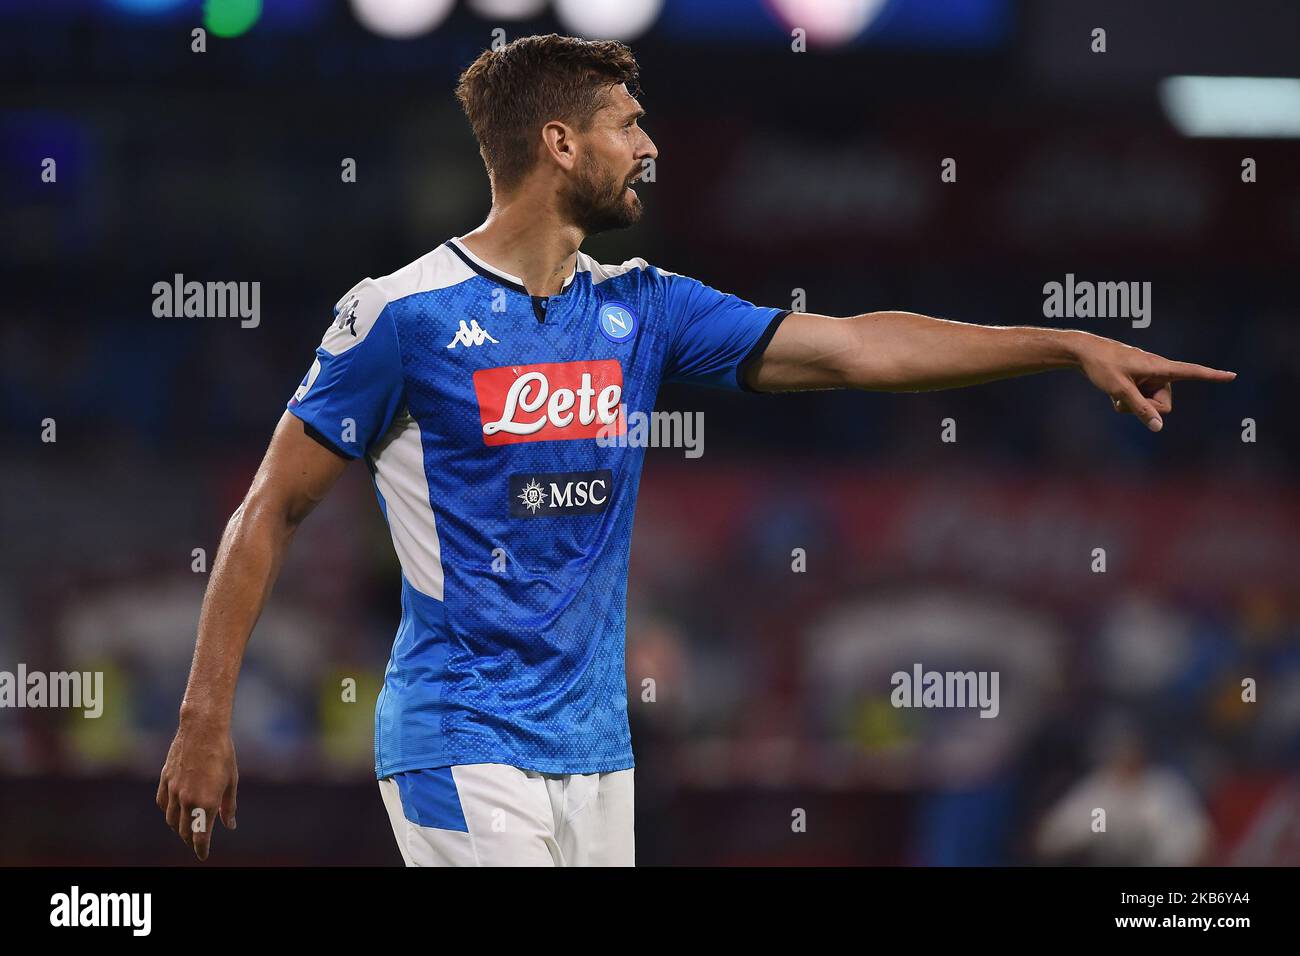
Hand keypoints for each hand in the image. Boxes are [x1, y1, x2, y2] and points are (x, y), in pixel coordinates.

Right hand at [156, 713, 237, 861]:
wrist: (203, 729)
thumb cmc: (223, 753)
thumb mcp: (232, 781)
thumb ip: (229, 806)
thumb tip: (230, 825)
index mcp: (207, 802)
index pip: (201, 837)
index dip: (201, 849)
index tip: (203, 855)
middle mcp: (187, 800)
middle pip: (185, 831)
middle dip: (192, 840)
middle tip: (198, 842)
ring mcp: (173, 790)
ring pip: (171, 820)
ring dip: (179, 828)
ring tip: (187, 828)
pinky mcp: (164, 780)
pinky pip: (162, 804)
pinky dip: (167, 812)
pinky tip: (173, 811)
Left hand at [1072, 334, 1235, 430]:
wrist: (1083, 352)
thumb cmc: (1102, 367)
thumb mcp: (1120, 391)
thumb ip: (1140, 409)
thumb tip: (1158, 427)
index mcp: (1159, 367)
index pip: (1191, 372)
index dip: (1212, 375)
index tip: (1232, 375)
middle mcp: (1158, 371)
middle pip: (1164, 404)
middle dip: (1146, 408)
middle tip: (1123, 398)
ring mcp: (1148, 377)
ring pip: (1151, 405)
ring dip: (1134, 405)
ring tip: (1117, 393)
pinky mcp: (1139, 381)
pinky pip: (1141, 401)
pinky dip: (1128, 402)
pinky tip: (1114, 393)